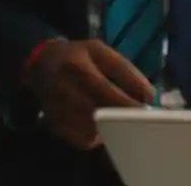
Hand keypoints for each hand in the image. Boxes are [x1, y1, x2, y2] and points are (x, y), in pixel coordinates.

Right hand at [25, 39, 155, 149]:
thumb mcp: (100, 51)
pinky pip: (83, 140)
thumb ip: (126, 70)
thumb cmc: (76, 55)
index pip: (107, 92)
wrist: (40, 64)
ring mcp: (56, 111)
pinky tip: (101, 126)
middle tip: (138, 119)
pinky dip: (97, 137)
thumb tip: (150, 95)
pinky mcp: (55, 125)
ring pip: (93, 131)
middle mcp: (63, 90)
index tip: (147, 110)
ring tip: (119, 119)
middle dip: (122, 119)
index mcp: (77, 67)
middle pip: (100, 115)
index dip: (129, 104)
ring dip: (111, 129)